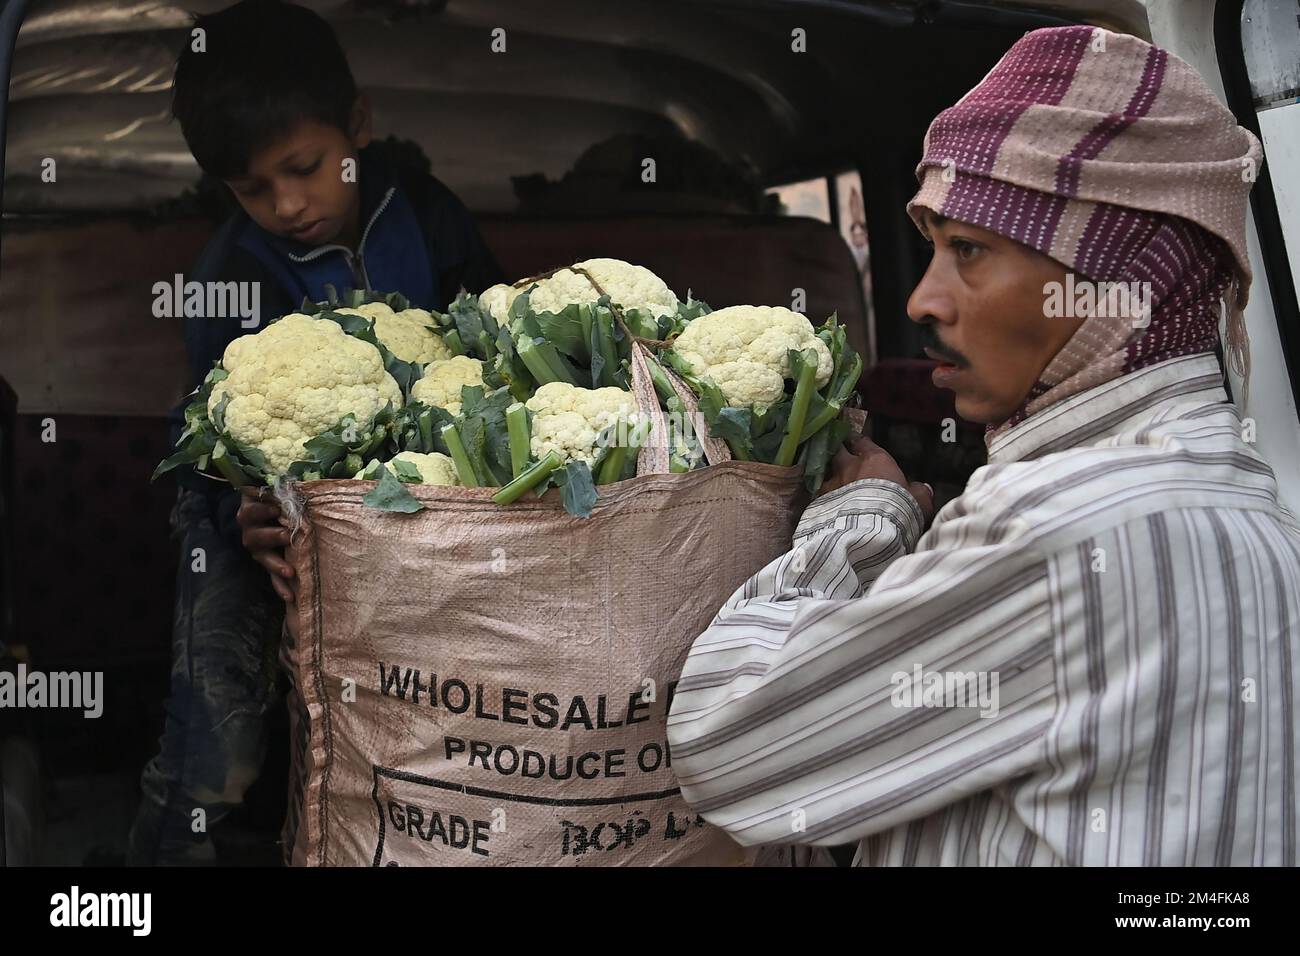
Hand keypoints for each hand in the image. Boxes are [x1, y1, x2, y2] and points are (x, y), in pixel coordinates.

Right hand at [237, 488, 295, 602]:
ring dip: (275, 564)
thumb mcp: (282, 487)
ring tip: (289, 571)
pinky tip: (290, 597)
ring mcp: (258, 548)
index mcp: (252, 507)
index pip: (250, 508)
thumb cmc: (282, 494)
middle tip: (286, 535)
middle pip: (253, 535)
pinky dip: (280, 586)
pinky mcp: (268, 562)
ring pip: (262, 557)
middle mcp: (251, 529)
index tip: (276, 509)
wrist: (277, 509)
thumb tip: (298, 480)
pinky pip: (271, 577)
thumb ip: (287, 485)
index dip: (261, 509)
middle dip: (270, 536)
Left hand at [820, 436, 934, 524]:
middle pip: (839, 451)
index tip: (857, 441)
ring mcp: (833, 484)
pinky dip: (822, 498)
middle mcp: (850, 467)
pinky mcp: (820, 503)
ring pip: (826, 473)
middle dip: (839, 452)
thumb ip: (919, 492)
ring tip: (832, 483)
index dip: (859, 442)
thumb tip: (922, 488)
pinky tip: (823, 504)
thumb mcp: (918, 501)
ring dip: (830, 477)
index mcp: (875, 460)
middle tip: (840, 454)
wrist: (872, 531)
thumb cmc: (899, 510)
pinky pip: (819, 495)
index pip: (863, 442)